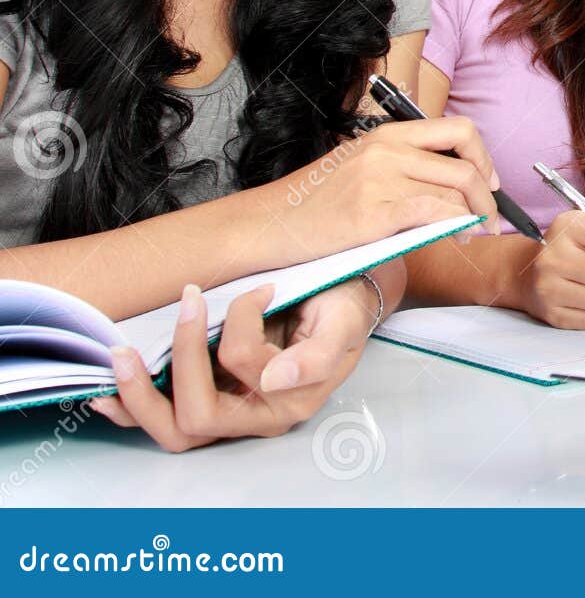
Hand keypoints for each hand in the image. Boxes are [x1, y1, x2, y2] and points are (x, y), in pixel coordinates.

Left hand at [88, 278, 375, 452]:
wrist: (343, 309)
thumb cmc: (341, 310)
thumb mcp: (343, 322)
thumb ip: (318, 354)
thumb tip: (276, 379)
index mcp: (292, 399)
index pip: (243, 363)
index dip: (240, 317)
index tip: (259, 287)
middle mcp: (258, 417)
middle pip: (198, 417)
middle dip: (181, 359)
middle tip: (185, 305)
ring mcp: (230, 416)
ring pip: (175, 432)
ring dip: (140, 397)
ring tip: (120, 356)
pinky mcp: (210, 405)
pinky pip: (164, 424)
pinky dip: (131, 411)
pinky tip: (106, 394)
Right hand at [290, 116, 502, 245]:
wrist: (271, 223)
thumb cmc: (318, 201)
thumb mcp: (363, 167)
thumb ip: (406, 168)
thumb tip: (457, 187)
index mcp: (388, 134)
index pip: (459, 130)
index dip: (484, 158)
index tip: (490, 183)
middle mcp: (387, 150)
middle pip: (466, 165)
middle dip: (490, 197)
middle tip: (492, 219)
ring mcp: (379, 179)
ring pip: (454, 193)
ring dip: (475, 219)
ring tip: (472, 236)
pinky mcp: (373, 213)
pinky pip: (434, 213)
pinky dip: (456, 226)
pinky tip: (455, 239)